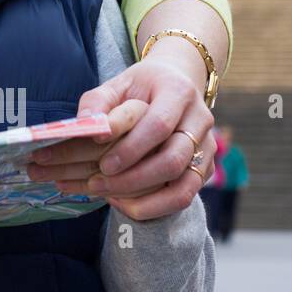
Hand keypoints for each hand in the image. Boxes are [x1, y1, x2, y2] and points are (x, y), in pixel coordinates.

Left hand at [25, 49, 215, 219]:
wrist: (173, 85)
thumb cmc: (140, 87)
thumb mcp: (117, 84)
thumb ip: (98, 101)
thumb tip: (84, 125)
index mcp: (178, 92)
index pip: (159, 124)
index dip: (131, 147)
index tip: (102, 162)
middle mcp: (200, 121)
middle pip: (173, 159)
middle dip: (133, 177)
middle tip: (97, 182)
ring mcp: (207, 148)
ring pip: (184, 185)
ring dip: (143, 197)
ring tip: (106, 196)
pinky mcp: (204, 169)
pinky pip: (184, 197)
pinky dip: (154, 206)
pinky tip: (123, 203)